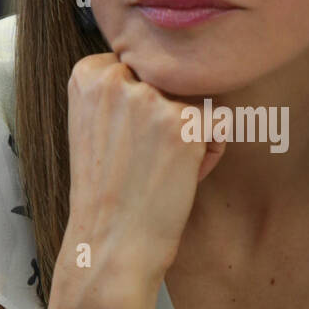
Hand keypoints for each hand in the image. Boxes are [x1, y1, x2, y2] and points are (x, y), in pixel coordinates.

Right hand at [64, 53, 226, 287]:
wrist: (110, 245)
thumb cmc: (108, 193)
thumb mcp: (95, 126)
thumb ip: (119, 90)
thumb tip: (171, 63)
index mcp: (87, 73)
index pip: (142, 65)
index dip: (143, 106)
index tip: (124, 142)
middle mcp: (115, 77)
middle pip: (172, 81)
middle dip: (169, 117)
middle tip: (144, 160)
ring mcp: (150, 98)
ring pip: (197, 100)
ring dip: (191, 133)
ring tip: (161, 169)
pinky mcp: (185, 123)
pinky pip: (221, 123)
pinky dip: (211, 152)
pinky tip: (182, 177)